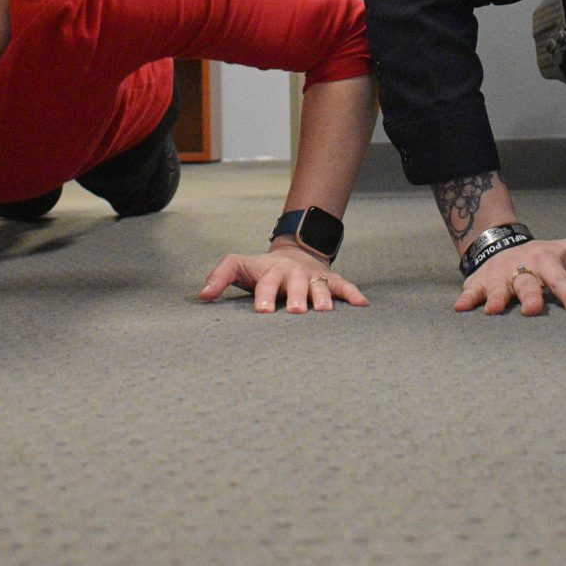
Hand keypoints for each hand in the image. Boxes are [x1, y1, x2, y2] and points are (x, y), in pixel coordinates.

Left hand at [196, 241, 367, 313]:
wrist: (293, 253)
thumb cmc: (261, 268)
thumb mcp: (237, 265)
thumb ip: (219, 277)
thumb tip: (202, 296)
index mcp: (271, 272)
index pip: (266, 284)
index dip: (264, 297)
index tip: (262, 312)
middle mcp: (294, 274)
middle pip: (296, 286)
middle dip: (297, 298)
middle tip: (297, 312)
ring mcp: (313, 277)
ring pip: (320, 287)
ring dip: (323, 298)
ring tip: (325, 313)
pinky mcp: (329, 280)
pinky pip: (343, 286)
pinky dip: (353, 294)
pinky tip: (362, 305)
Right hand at [455, 237, 565, 315]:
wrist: (503, 243)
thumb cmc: (546, 256)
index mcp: (547, 261)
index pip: (561, 276)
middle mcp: (522, 268)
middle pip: (527, 283)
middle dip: (529, 296)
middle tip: (533, 310)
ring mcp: (499, 276)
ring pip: (498, 288)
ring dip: (494, 298)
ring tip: (492, 311)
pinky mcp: (480, 282)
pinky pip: (471, 290)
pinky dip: (466, 298)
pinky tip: (460, 309)